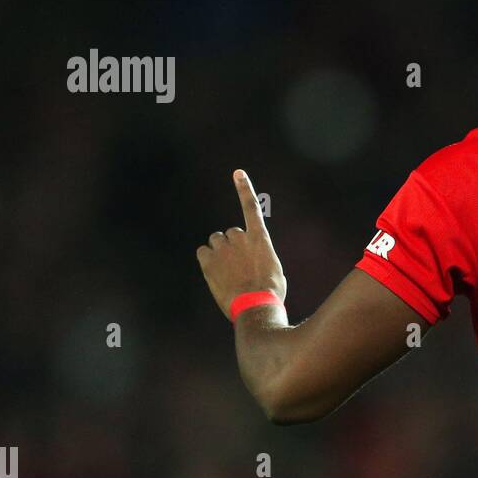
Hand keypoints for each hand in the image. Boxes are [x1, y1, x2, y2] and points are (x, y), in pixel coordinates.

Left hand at [196, 170, 287, 318]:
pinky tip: (216, 274)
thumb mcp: (274, 271)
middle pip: (230, 233)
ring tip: (228, 272)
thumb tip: (258, 263)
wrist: (256, 305)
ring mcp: (223, 248)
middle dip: (232, 245)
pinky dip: (207, 260)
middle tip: (238, 266)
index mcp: (260, 238)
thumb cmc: (270, 292)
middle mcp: (240, 237)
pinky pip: (202, 252)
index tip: (237, 172)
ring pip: (215, 241)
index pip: (251, 207)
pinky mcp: (208, 260)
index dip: (244, 188)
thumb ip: (262, 258)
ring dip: (219, 252)